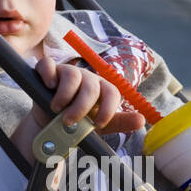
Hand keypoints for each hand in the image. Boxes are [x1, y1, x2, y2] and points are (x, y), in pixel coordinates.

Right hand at [30, 57, 145, 135]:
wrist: (50, 121)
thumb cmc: (78, 121)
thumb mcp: (99, 124)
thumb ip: (120, 122)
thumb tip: (141, 121)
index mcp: (102, 90)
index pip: (112, 93)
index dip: (108, 109)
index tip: (99, 125)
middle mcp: (87, 79)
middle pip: (91, 87)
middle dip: (81, 107)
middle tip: (69, 122)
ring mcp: (68, 73)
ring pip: (73, 75)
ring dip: (65, 95)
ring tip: (56, 109)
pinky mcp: (49, 70)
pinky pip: (48, 65)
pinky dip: (48, 74)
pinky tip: (48, 86)